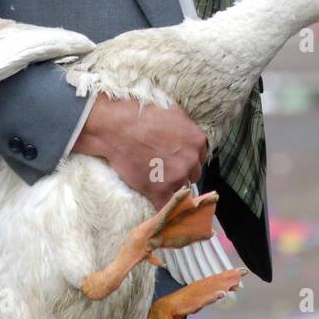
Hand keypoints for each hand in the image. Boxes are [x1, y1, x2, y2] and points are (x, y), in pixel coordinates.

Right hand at [73, 92, 208, 210]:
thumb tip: (188, 136)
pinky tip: (158, 204)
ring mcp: (176, 177)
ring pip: (182, 190)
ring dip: (171, 188)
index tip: (177, 159)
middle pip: (193, 174)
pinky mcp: (159, 190)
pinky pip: (167, 206)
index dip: (187, 159)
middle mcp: (191, 160)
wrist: (117, 127)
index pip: (200, 157)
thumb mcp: (174, 112)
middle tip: (163, 168)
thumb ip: (187, 127)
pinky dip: (163, 207)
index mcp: (197, 141)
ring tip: (156, 181)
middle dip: (181, 173)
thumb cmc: (142, 114)